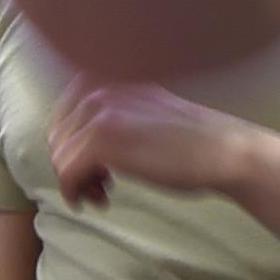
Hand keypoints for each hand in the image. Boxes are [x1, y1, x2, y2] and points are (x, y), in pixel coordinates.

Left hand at [46, 81, 251, 207]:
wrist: (221, 150)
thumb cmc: (192, 140)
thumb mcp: (147, 111)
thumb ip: (116, 113)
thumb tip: (82, 141)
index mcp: (110, 79)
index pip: (65, 114)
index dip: (72, 145)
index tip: (92, 166)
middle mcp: (101, 88)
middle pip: (58, 135)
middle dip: (72, 165)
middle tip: (97, 186)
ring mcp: (101, 112)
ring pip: (60, 155)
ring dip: (76, 182)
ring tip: (102, 194)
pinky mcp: (104, 140)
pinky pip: (66, 171)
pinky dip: (76, 191)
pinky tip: (99, 201)